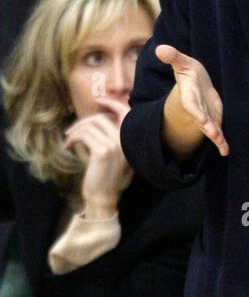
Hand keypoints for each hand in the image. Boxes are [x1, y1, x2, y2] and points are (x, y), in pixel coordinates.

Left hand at [63, 94, 132, 213]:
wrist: (103, 197)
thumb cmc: (106, 176)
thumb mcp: (114, 154)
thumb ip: (112, 137)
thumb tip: (97, 119)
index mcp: (131, 139)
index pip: (125, 112)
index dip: (112, 102)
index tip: (98, 99)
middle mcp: (125, 140)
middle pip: (101, 118)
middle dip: (83, 122)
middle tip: (71, 131)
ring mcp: (115, 145)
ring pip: (90, 126)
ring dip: (75, 131)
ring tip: (68, 140)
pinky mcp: (102, 151)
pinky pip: (84, 135)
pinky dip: (73, 138)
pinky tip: (68, 146)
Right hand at [156, 44, 228, 155]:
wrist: (196, 83)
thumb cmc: (189, 71)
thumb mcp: (183, 62)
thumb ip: (173, 57)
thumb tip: (161, 48)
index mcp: (189, 95)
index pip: (191, 104)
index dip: (195, 111)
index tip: (200, 118)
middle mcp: (196, 108)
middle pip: (201, 118)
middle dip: (207, 126)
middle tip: (213, 133)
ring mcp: (204, 115)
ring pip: (209, 128)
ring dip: (215, 136)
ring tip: (222, 145)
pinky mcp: (213, 119)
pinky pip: (217, 132)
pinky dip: (221, 142)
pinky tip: (225, 151)